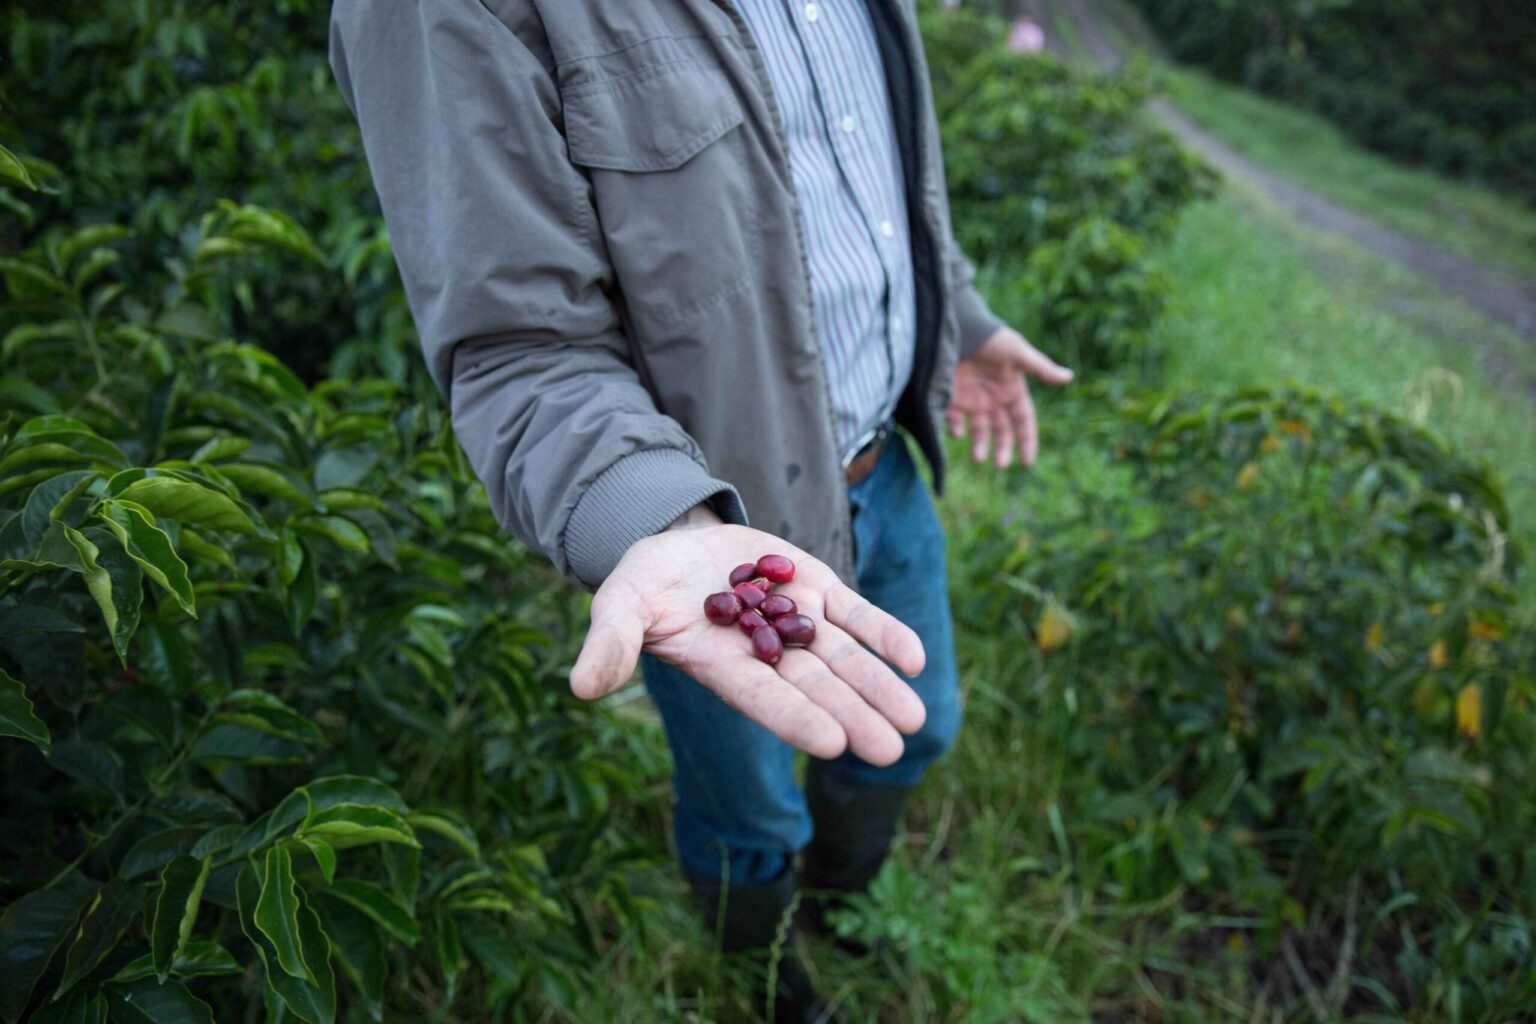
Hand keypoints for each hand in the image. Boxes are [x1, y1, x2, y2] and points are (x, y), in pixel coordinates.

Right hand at [569, 510, 926, 765]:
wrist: (677, 541)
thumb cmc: (642, 585)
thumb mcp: (619, 605)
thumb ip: (610, 643)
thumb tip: (581, 688)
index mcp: (722, 667)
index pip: (763, 698)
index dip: (797, 718)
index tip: (833, 745)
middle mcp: (766, 654)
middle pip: (817, 689)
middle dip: (854, 716)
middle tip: (892, 750)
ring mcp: (796, 622)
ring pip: (845, 660)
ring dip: (879, 686)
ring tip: (916, 720)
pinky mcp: (816, 590)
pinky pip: (856, 616)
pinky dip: (883, 634)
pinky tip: (915, 660)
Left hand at [946, 325, 1072, 467]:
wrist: (959, 327)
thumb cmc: (991, 338)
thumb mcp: (1017, 353)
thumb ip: (1040, 368)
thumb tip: (1068, 377)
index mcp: (1013, 390)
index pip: (1024, 421)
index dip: (1027, 441)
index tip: (1027, 462)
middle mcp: (994, 399)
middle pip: (1002, 431)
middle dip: (1002, 449)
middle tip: (1000, 465)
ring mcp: (973, 400)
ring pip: (979, 430)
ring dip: (979, 445)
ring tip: (979, 458)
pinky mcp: (952, 398)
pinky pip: (954, 420)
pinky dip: (955, 429)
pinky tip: (958, 433)